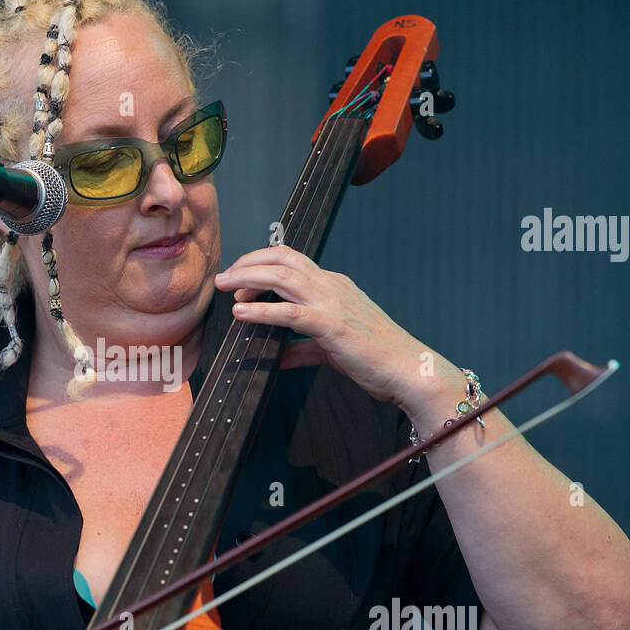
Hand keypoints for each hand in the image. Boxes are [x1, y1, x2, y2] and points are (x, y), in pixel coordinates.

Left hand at [213, 245, 433, 406]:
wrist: (408, 369)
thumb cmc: (374, 358)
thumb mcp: (329, 348)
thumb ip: (301, 349)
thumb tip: (276, 357)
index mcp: (333, 285)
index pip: (290, 259)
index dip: (260, 263)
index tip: (238, 278)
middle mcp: (332, 286)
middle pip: (281, 259)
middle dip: (247, 264)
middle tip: (222, 279)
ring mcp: (333, 303)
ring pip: (282, 277)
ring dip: (248, 279)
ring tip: (225, 289)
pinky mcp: (333, 326)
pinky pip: (290, 312)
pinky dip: (261, 311)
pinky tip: (241, 314)